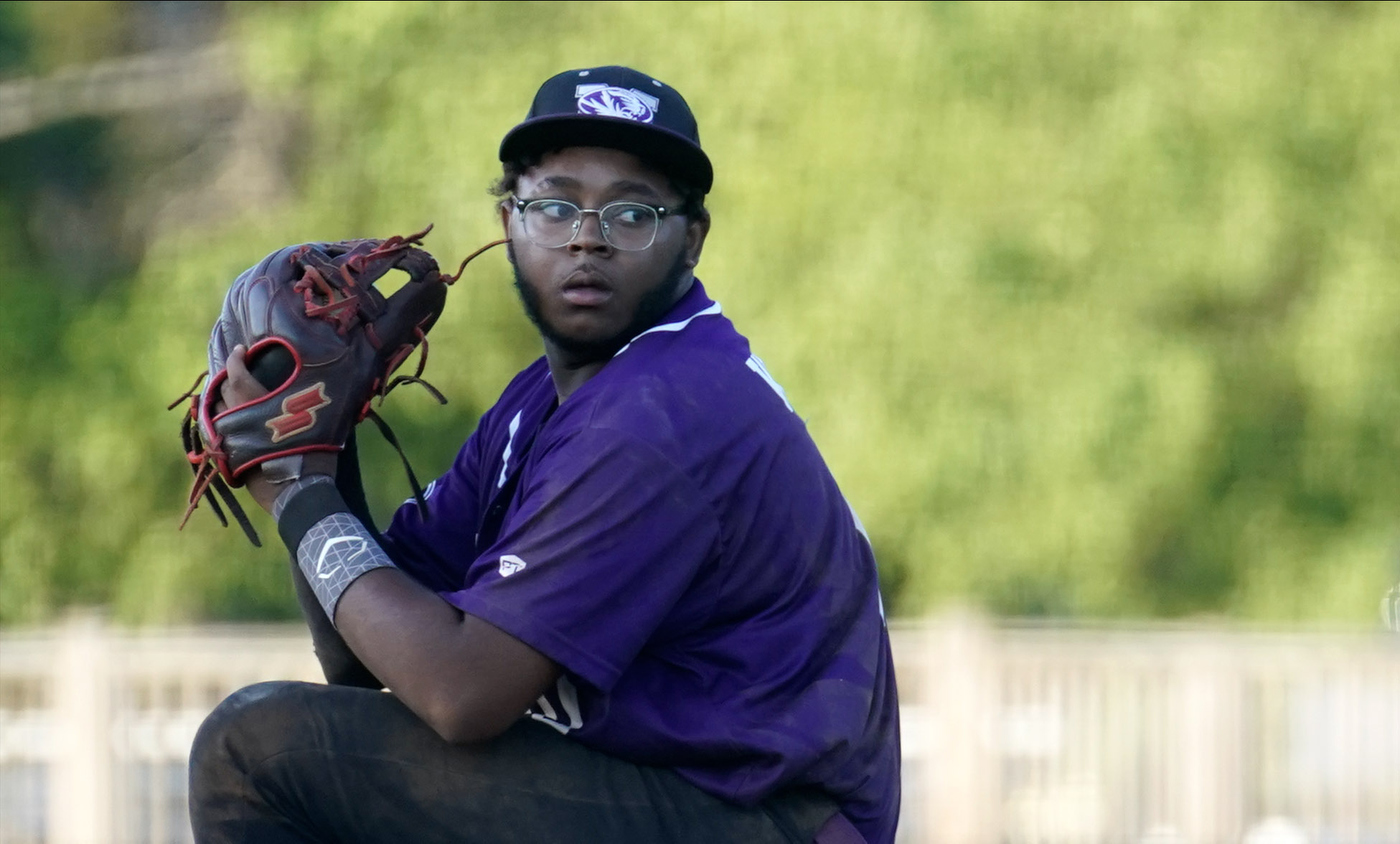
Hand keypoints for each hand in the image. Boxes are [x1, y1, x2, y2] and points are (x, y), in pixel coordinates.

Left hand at [220, 345, 337, 513]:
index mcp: (257, 406)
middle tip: (237, 369)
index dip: (237, 359)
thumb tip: (324, 383)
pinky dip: (225, 421)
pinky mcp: (230, 458)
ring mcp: (231, 440)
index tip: (240, 349)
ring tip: (234, 393)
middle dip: (228, 377)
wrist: (298, 493)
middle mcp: (238, 419)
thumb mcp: (322, 421)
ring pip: (218, 412)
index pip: (238, 375)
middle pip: (224, 391)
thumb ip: (312, 402)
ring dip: (223, 399)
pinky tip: (235, 420)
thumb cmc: (313, 454)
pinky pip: (221, 432)